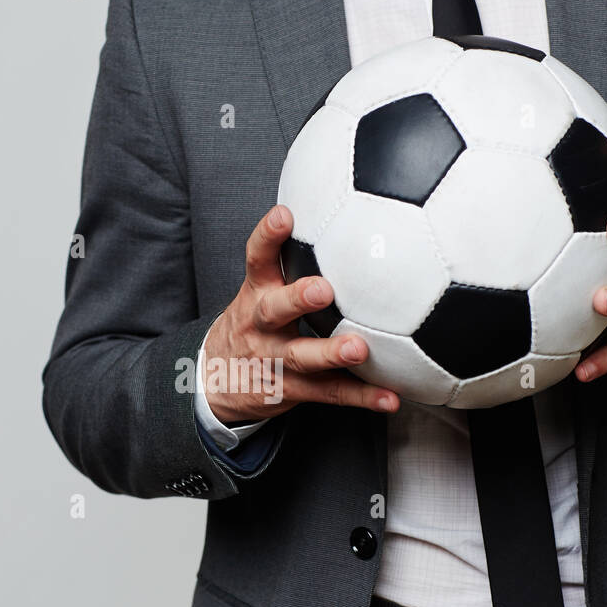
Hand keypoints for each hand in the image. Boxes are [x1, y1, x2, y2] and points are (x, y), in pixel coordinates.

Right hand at [202, 205, 400, 424]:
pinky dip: (361, 397)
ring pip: (301, 357)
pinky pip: (328, 394)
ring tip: (359, 349)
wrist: (215, 382)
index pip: (256, 259)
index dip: (268, 237)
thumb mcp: (259, 289)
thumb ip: (291, 258)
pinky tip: (390, 399)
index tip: (284, 215)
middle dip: (297, 299)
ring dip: (331, 353)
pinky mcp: (291, 391)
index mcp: (256, 294)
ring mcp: (273, 361)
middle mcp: (260, 327)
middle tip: (322, 290)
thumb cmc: (255, 325)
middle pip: (273, 311)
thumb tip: (344, 208)